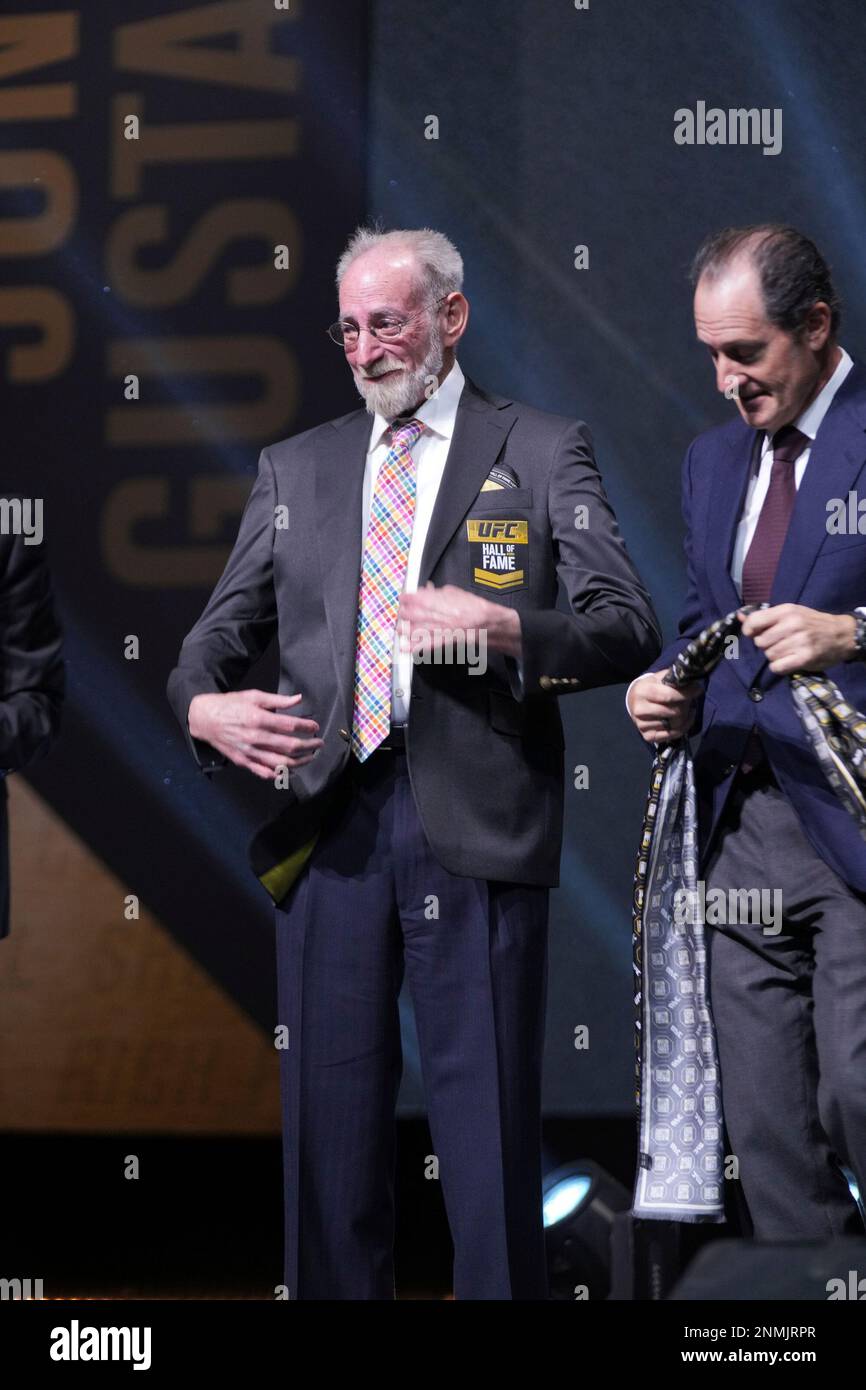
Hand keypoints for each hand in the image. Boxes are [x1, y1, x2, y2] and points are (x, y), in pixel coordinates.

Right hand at [188, 690, 322, 780]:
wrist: (203, 718)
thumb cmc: (229, 705)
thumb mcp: (253, 696)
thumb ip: (277, 700)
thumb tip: (298, 699)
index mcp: (258, 718)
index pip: (290, 726)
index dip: (306, 727)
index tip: (315, 727)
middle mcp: (255, 737)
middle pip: (289, 746)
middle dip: (309, 746)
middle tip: (318, 743)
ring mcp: (249, 752)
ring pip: (280, 763)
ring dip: (299, 762)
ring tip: (309, 757)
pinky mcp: (243, 761)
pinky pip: (264, 772)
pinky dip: (279, 774)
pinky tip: (290, 771)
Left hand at [397, 582, 521, 658]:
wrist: (488, 624)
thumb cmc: (475, 607)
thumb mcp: (457, 593)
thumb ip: (440, 592)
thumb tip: (426, 589)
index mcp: (444, 601)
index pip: (419, 598)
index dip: (407, 598)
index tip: (402, 598)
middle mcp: (441, 615)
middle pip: (414, 614)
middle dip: (403, 614)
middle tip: (400, 613)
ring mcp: (441, 629)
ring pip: (417, 629)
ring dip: (405, 629)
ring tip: (399, 628)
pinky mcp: (444, 641)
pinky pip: (426, 645)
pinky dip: (413, 647)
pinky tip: (404, 648)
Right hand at [627, 670, 702, 743]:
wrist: (634, 701)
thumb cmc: (650, 687)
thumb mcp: (659, 678)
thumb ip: (674, 680)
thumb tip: (693, 684)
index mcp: (642, 692)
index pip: (669, 696)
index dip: (686, 694)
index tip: (697, 689)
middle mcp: (640, 710)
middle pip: (674, 711)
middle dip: (686, 705)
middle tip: (688, 699)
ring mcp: (642, 725)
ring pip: (675, 724)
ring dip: (685, 716)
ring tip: (685, 708)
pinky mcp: (647, 736)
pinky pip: (673, 735)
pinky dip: (684, 727)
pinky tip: (685, 719)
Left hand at [738, 604, 856, 673]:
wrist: (841, 634)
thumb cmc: (811, 623)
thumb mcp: (790, 613)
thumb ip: (765, 617)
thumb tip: (739, 617)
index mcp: (786, 610)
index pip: (754, 621)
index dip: (749, 630)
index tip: (754, 634)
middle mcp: (792, 624)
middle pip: (760, 642)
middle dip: (766, 645)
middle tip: (779, 643)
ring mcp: (800, 641)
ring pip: (769, 655)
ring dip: (775, 656)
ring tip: (788, 651)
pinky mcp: (805, 658)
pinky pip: (777, 667)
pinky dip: (780, 667)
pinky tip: (789, 661)